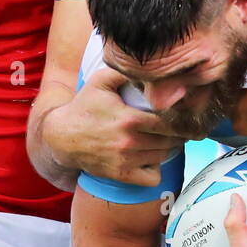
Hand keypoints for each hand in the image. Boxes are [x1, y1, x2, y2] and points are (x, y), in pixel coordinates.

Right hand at [45, 66, 183, 185]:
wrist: (61, 137)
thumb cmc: (84, 107)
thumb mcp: (100, 82)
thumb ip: (123, 71)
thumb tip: (147, 68)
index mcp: (129, 119)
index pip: (169, 122)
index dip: (182, 120)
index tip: (185, 117)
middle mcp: (129, 142)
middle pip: (170, 141)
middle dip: (179, 134)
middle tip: (180, 128)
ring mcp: (125, 161)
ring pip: (163, 157)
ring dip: (168, 149)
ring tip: (166, 140)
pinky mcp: (121, 175)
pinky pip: (153, 178)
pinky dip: (156, 170)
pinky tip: (151, 158)